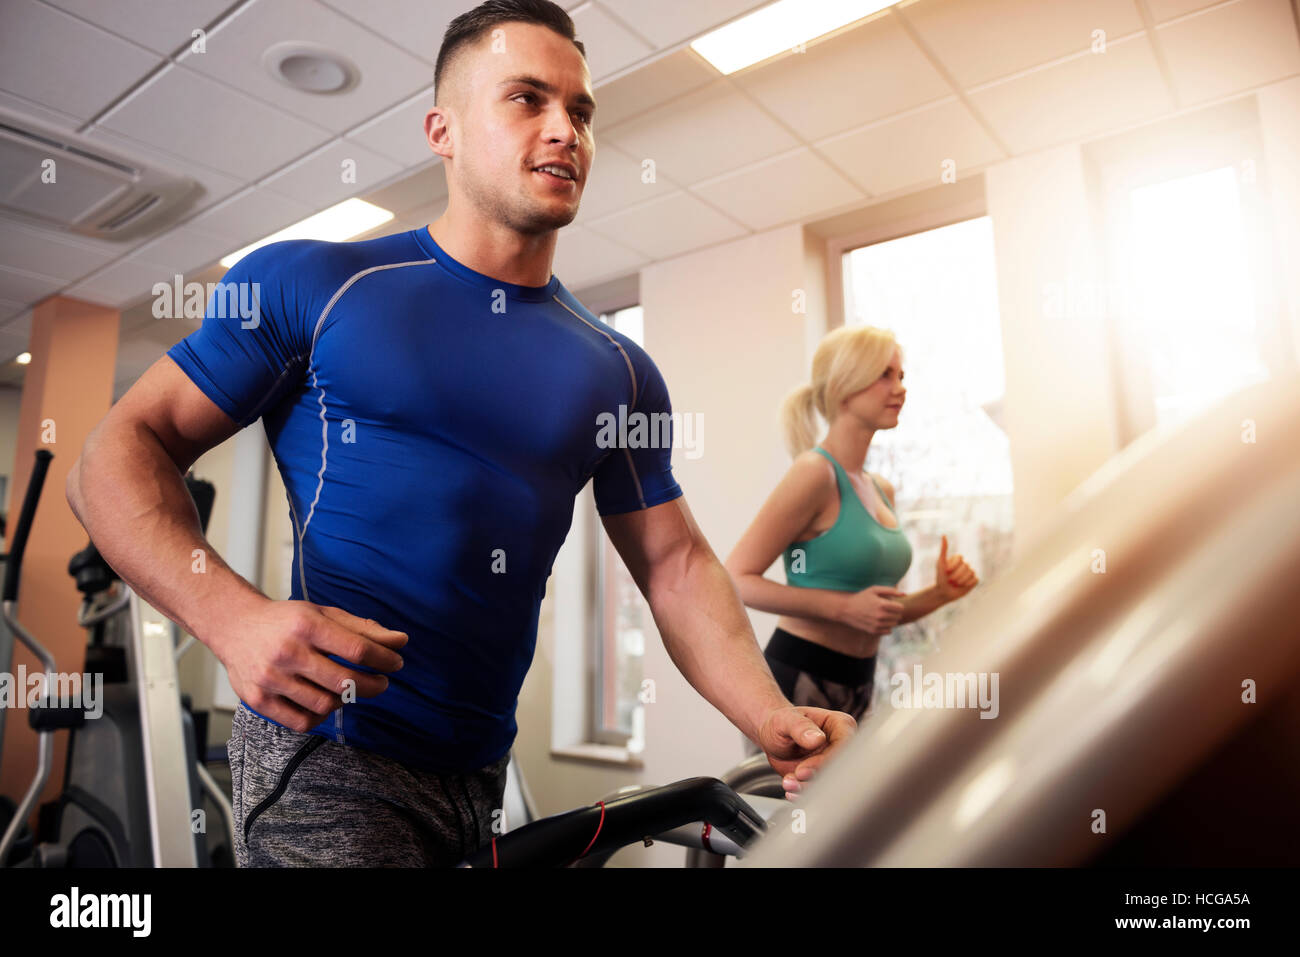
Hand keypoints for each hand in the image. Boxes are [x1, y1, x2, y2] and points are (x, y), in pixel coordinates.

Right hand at [214, 599, 407, 732]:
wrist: (234, 626)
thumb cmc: (286, 620)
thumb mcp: (324, 614)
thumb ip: (363, 628)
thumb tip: (401, 641)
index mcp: (307, 625)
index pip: (357, 649)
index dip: (384, 660)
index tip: (396, 664)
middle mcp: (288, 652)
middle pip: (344, 681)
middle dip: (373, 685)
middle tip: (382, 682)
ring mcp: (271, 678)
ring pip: (325, 705)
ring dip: (346, 700)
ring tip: (349, 689)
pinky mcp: (258, 699)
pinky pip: (301, 721)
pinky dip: (320, 717)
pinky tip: (326, 703)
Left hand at [756, 706, 856, 800]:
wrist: (771, 737)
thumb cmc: (781, 722)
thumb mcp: (785, 720)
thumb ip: (800, 727)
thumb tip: (818, 739)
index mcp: (840, 725)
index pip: (844, 747)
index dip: (824, 762)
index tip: (801, 770)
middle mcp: (841, 745)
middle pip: (841, 770)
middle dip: (816, 778)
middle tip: (794, 777)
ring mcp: (833, 763)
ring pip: (832, 784)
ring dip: (808, 788)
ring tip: (788, 782)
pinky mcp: (824, 778)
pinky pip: (821, 792)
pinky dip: (805, 794)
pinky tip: (791, 789)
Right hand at [836, 585, 906, 634]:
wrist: (846, 609)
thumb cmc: (861, 597)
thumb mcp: (874, 590)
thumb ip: (891, 590)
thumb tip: (905, 594)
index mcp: (882, 604)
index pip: (901, 608)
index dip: (897, 605)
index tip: (890, 603)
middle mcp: (881, 616)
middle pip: (898, 616)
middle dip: (894, 612)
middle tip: (886, 608)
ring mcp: (877, 625)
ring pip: (894, 624)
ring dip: (891, 619)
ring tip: (882, 614)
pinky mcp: (874, 631)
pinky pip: (888, 631)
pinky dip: (886, 626)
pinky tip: (879, 621)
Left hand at [934, 535, 978, 601]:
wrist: (943, 592)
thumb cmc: (940, 577)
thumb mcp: (940, 563)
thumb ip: (943, 549)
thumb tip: (944, 535)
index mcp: (958, 559)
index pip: (960, 558)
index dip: (953, 566)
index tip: (946, 571)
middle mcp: (965, 564)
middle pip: (966, 566)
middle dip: (956, 575)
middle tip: (950, 580)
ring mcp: (971, 572)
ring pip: (971, 573)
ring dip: (961, 580)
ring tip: (955, 584)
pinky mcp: (975, 580)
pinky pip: (975, 580)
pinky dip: (968, 584)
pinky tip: (962, 586)